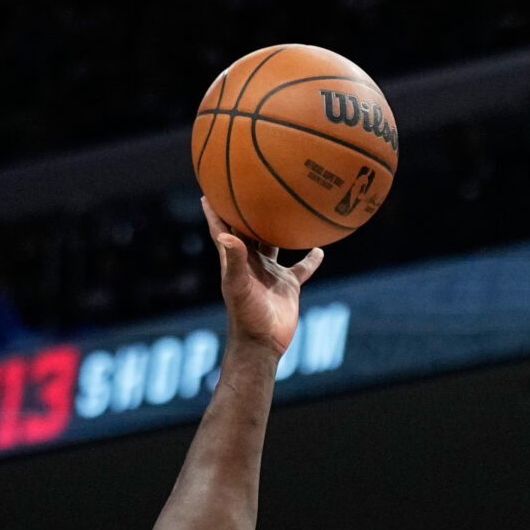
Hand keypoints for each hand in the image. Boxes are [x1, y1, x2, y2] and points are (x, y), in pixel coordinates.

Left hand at [204, 199, 321, 357]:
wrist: (263, 343)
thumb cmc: (246, 316)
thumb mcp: (238, 286)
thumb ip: (234, 260)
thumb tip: (225, 235)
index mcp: (235, 260)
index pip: (222, 229)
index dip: (215, 211)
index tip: (209, 189)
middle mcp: (252, 262)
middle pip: (248, 230)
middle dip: (247, 211)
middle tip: (251, 186)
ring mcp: (270, 272)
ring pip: (275, 243)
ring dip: (279, 228)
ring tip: (286, 207)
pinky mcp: (288, 285)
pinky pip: (301, 268)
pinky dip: (310, 259)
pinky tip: (320, 247)